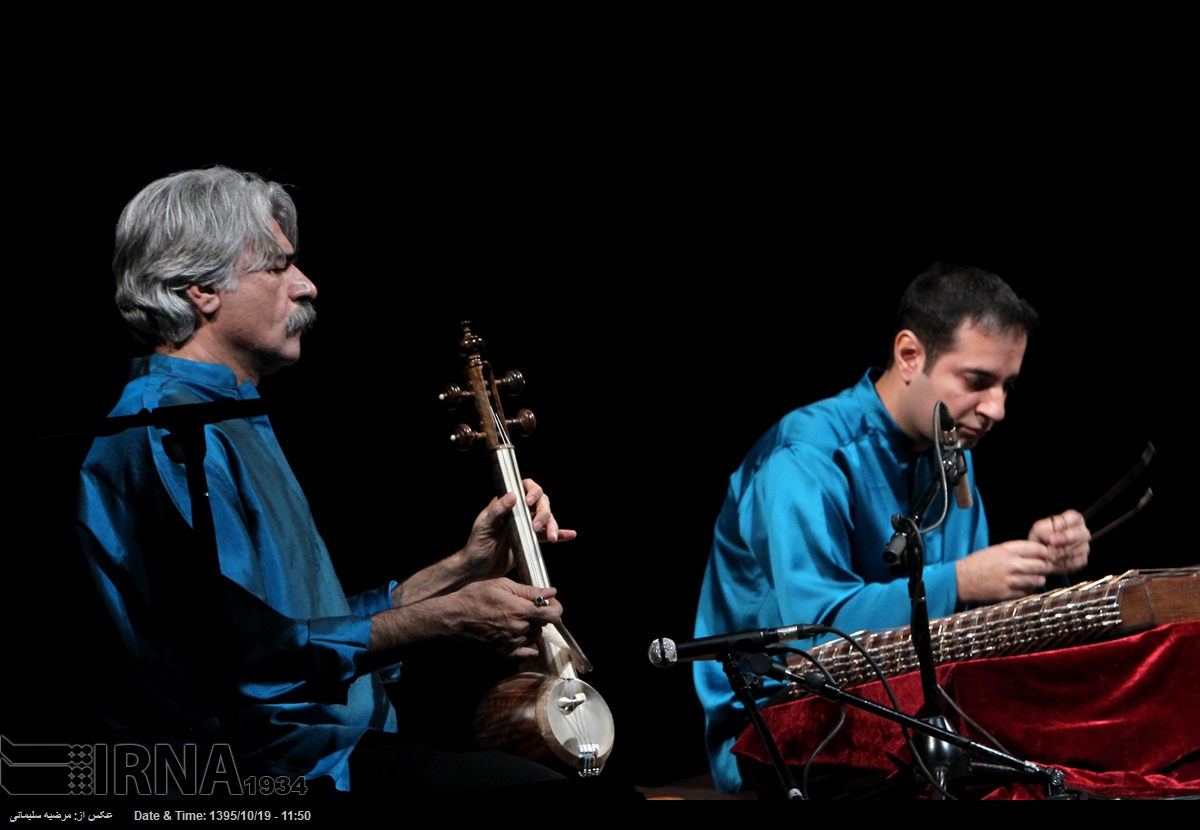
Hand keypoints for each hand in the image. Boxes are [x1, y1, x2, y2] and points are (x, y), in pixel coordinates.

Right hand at [445, 579, 562, 658]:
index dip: (556, 607)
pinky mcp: (505, 653)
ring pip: (535, 636)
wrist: (454, 618)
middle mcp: (519, 628)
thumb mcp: (502, 585)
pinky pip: (527, 652)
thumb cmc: (474, 597)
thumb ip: (529, 590)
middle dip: (540, 614)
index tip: (551, 602)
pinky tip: (518, 634)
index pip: (553, 614)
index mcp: (520, 610)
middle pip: (544, 624)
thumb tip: (550, 593)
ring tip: (515, 618)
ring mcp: (512, 643)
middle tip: (527, 606)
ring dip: (532, 627)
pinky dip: (528, 644)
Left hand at [459, 479, 576, 580]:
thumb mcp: (484, 527)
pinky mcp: (531, 541)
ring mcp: (526, 526)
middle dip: (544, 512)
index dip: (532, 491)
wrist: (478, 570)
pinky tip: (569, 535)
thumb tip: (511, 496)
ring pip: (546, 519)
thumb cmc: (476, 546)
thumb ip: (497, 511)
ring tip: (551, 537)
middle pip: (541, 503)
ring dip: (553, 525)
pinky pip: (548, 535)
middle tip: (537, 526)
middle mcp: (518, 513)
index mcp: (506, 504)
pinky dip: (560, 534)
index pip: (524, 488)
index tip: (530, 502)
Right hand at [956, 541, 1054, 602]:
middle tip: (1038, 569)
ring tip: (1029, 578)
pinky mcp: (1010, 594)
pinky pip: (1029, 591)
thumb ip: (1017, 551)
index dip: (1044, 553)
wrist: (962, 579)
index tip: (1043, 556)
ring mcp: (1012, 580)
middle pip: (1043, 566)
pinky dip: (1028, 589)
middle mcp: (1014, 564)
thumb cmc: (979, 562)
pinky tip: (1020, 586)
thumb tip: (1038, 554)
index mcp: (1010, 549)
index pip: (1040, 550)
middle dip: (1043, 567)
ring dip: (1037, 579)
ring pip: (1039, 580)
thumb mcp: (997, 549)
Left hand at [1027, 509, 1089, 573]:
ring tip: (1049, 554)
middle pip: (1081, 533)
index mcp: (1072, 520)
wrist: (1040, 554)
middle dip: (1066, 538)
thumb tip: (1052, 537)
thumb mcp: (1038, 530)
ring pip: (1080, 549)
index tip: (1056, 527)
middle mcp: (1081, 531)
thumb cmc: (1040, 538)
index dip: (1066, 523)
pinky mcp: (1082, 559)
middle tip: (1052, 543)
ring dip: (1062, 552)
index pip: (1075, 517)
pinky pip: (1077, 561)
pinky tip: (1055, 561)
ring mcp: (1084, 546)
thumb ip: (1045, 530)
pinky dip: (1064, 562)